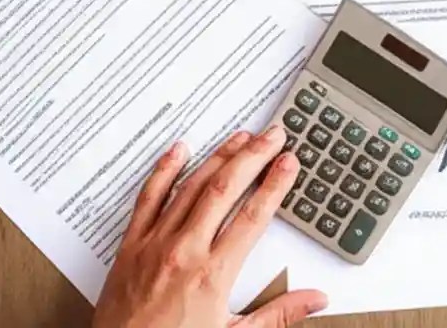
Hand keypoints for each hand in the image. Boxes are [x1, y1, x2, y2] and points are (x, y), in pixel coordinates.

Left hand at [93, 126, 327, 327]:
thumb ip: (278, 314)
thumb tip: (315, 299)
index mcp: (213, 274)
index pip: (253, 216)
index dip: (275, 185)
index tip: (288, 163)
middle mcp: (184, 252)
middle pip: (225, 190)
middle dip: (252, 157)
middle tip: (272, 136)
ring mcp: (155, 244)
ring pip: (191, 187)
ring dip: (219, 157)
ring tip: (240, 138)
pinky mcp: (131, 247)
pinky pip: (148, 199)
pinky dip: (164, 171)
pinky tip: (178, 151)